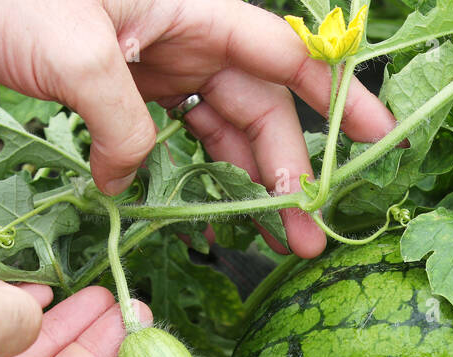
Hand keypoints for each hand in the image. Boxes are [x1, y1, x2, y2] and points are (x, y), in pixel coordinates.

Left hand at [0, 0, 396, 256]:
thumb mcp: (75, 57)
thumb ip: (124, 126)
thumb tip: (132, 180)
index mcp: (190, 10)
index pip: (283, 58)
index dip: (335, 102)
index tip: (376, 142)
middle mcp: (177, 34)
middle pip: (255, 108)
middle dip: (286, 172)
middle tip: (305, 236)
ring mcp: (143, 61)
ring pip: (214, 127)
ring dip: (241, 182)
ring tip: (266, 238)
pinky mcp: (105, 85)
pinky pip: (158, 136)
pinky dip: (172, 173)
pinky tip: (182, 210)